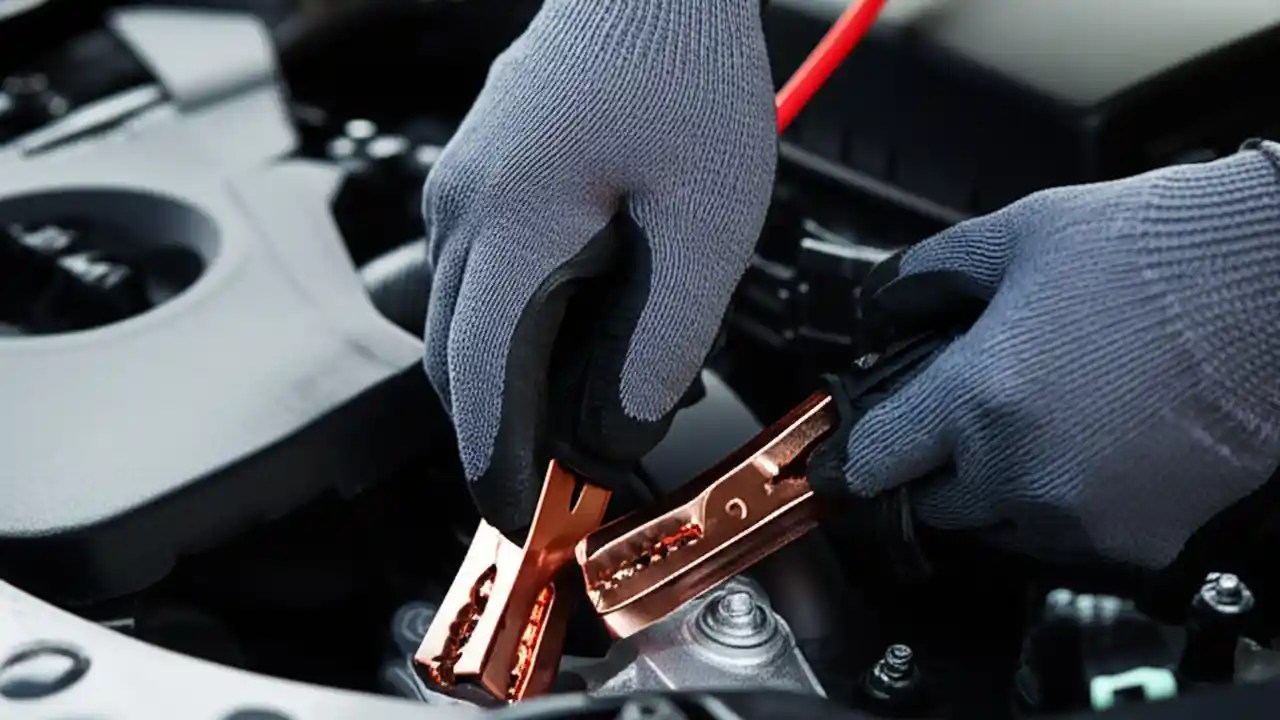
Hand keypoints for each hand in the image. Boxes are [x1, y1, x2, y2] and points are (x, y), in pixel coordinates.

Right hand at [422, 0, 776, 534]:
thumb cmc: (684, 74)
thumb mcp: (704, 226)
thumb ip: (662, 338)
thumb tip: (619, 428)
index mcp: (512, 228)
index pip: (478, 386)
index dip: (496, 466)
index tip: (519, 519)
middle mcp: (464, 211)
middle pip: (456, 364)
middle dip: (501, 432)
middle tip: (563, 476)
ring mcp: (462, 189)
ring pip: (463, 322)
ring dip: (512, 378)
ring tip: (592, 400)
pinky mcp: (481, 176)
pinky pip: (479, 276)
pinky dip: (515, 325)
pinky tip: (582, 323)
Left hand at [841, 143, 1279, 567]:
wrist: (1272, 279)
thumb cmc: (1157, 250)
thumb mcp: (1015, 235)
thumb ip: (927, 275)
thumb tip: (883, 306)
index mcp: (977, 398)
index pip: (872, 462)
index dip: (850, 458)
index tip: (843, 462)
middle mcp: (1022, 471)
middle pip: (931, 504)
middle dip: (935, 465)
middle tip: (971, 414)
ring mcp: (1083, 515)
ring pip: (998, 528)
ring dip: (998, 489)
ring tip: (1045, 419)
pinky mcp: (1139, 539)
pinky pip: (1067, 540)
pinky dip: (1064, 506)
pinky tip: (1092, 444)